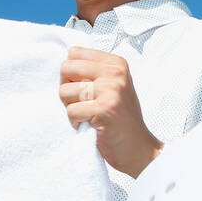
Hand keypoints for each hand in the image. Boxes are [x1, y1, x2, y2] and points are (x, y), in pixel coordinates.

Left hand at [59, 46, 162, 176]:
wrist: (137, 147)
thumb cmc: (120, 118)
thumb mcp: (112, 86)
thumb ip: (93, 72)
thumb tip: (64, 66)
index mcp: (116, 63)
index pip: (74, 53)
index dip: (71, 74)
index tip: (84, 89)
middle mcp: (115, 72)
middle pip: (66, 69)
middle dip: (67, 89)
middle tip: (82, 103)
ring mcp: (111, 90)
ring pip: (64, 91)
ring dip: (70, 108)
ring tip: (87, 115)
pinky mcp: (105, 109)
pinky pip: (71, 111)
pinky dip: (75, 123)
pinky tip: (89, 126)